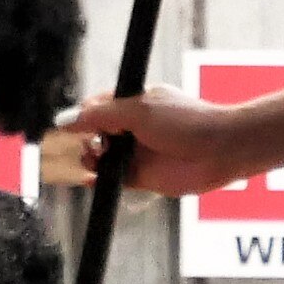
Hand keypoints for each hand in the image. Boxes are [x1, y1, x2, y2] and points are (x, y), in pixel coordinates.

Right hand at [51, 89, 251, 193]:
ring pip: (102, 157)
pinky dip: (101, 180)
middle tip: (97, 143)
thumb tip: (63, 120)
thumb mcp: (137, 111)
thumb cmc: (186, 122)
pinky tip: (92, 179)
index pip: (97, 106)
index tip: (78, 124)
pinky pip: (114, 179)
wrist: (220, 150)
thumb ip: (99, 116)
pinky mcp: (144, 177)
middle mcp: (134, 127)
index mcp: (134, 102)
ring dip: (92, 159)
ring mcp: (138, 152)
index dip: (84, 115)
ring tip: (98, 159)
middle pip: (95, 132)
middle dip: (87, 138)